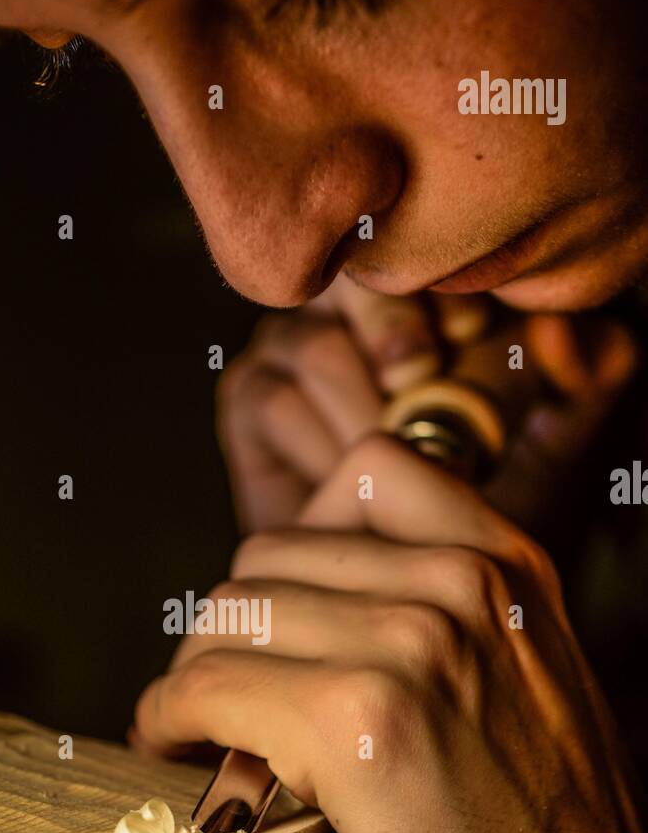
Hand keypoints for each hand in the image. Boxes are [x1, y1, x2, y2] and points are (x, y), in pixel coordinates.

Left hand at [135, 435, 647, 832]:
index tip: (279, 618)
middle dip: (231, 629)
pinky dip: (167, 718)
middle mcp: (464, 588)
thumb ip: (454, 632)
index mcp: (510, 570)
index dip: (298, 545)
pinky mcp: (362, 728)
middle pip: (267, 556)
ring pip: (225, 616)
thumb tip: (323, 616)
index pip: (366, 473)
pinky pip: (206, 685)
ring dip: (193, 677)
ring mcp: (415, 649)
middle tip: (224, 700)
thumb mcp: (534, 697)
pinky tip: (178, 754)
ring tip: (200, 734)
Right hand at [218, 273, 638, 535]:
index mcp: (419, 291)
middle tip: (423, 387)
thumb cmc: (477, 504)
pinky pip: (276, 401)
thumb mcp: (555, 435)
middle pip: (354, 278)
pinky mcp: (246, 395)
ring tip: (395, 468)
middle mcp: (348, 306)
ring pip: (317, 349)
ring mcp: (291, 346)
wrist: (399, 584)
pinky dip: (321, 450)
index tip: (472, 335)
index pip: (419, 248)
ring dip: (364, 415)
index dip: (441, 289)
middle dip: (396, 333)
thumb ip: (587, 376)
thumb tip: (556, 330)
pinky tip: (346, 487)